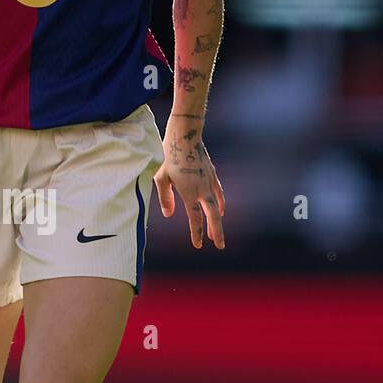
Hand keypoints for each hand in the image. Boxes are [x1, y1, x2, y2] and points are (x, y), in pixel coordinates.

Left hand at [153, 117, 224, 248]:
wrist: (185, 136)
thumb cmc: (168, 156)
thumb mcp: (160, 177)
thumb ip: (165, 197)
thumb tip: (169, 215)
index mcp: (188, 192)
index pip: (195, 218)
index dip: (196, 232)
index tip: (197, 245)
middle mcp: (201, 189)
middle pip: (213, 215)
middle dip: (216, 232)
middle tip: (219, 246)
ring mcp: (209, 181)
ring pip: (217, 206)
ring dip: (217, 221)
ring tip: (215, 234)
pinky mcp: (212, 174)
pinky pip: (219, 192)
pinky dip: (221, 203)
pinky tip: (221, 211)